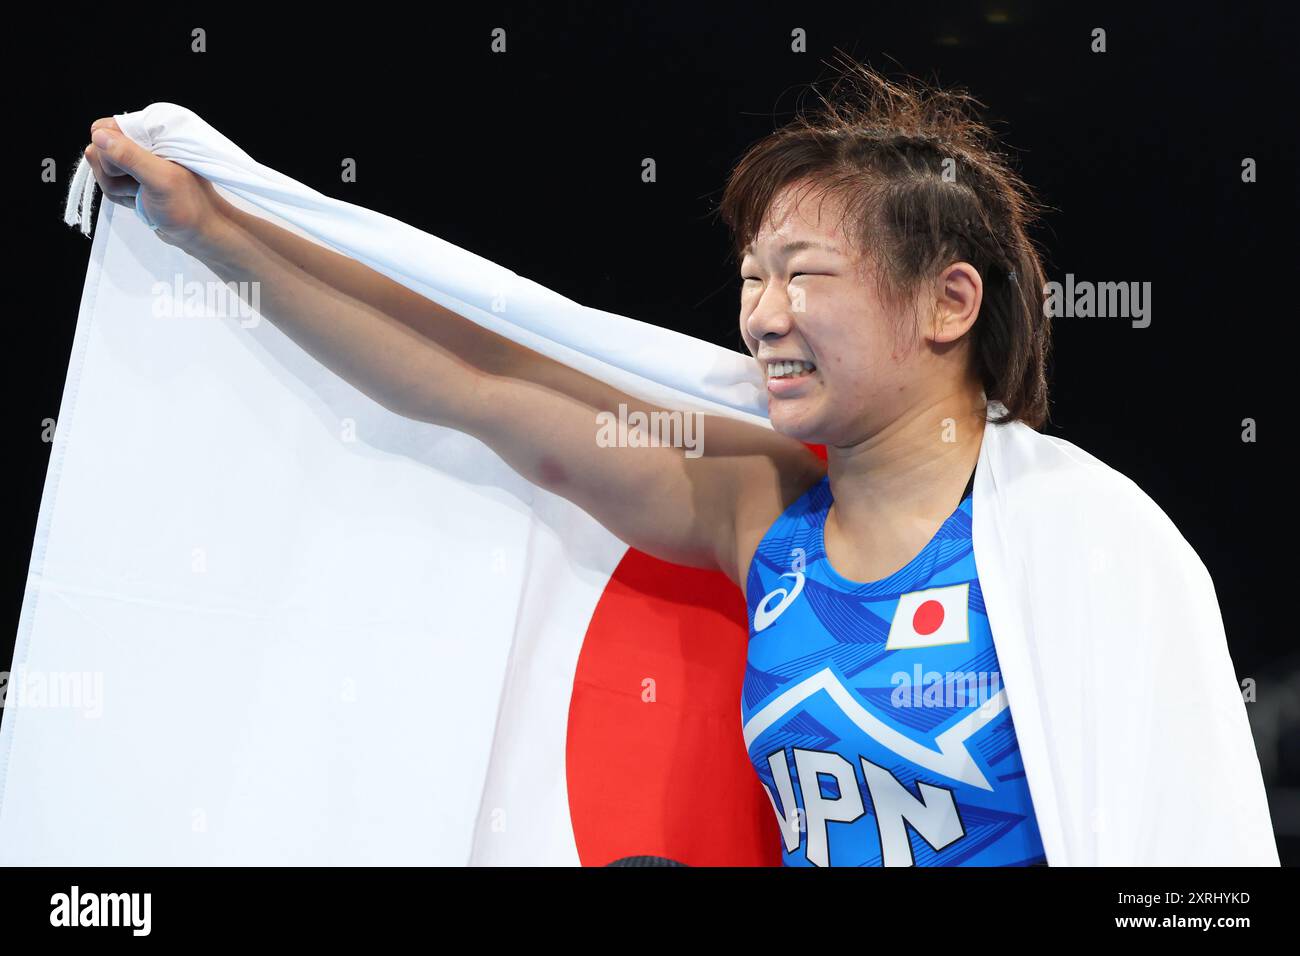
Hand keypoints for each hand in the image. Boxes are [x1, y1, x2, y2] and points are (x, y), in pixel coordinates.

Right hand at [84, 117, 230, 250]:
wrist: (200, 233)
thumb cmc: (189, 208)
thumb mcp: (161, 180)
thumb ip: (130, 157)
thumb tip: (99, 136)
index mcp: (153, 133)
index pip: (105, 129)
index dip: (109, 151)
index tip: (128, 168)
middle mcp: (143, 144)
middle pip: (100, 152)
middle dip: (114, 175)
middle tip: (140, 186)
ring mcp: (137, 163)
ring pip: (103, 171)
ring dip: (120, 189)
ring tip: (144, 195)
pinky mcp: (134, 180)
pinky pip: (110, 185)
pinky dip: (122, 197)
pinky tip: (140, 201)